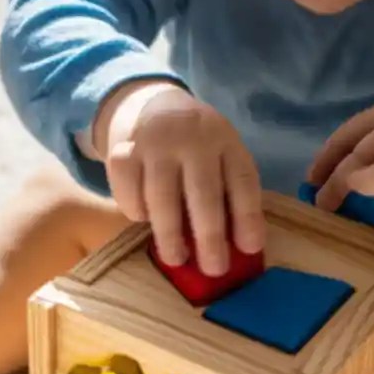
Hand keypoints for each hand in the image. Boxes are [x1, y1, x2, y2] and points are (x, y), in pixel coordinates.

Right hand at [93, 79, 264, 275]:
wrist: (150, 104)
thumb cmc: (195, 145)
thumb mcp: (221, 153)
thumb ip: (230, 189)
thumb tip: (241, 246)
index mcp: (225, 140)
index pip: (241, 179)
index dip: (248, 216)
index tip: (249, 249)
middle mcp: (192, 139)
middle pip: (203, 192)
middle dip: (209, 235)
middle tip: (213, 269)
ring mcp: (155, 143)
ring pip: (162, 195)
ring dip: (170, 233)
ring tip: (176, 259)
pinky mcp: (123, 150)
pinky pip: (128, 189)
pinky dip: (135, 210)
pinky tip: (143, 219)